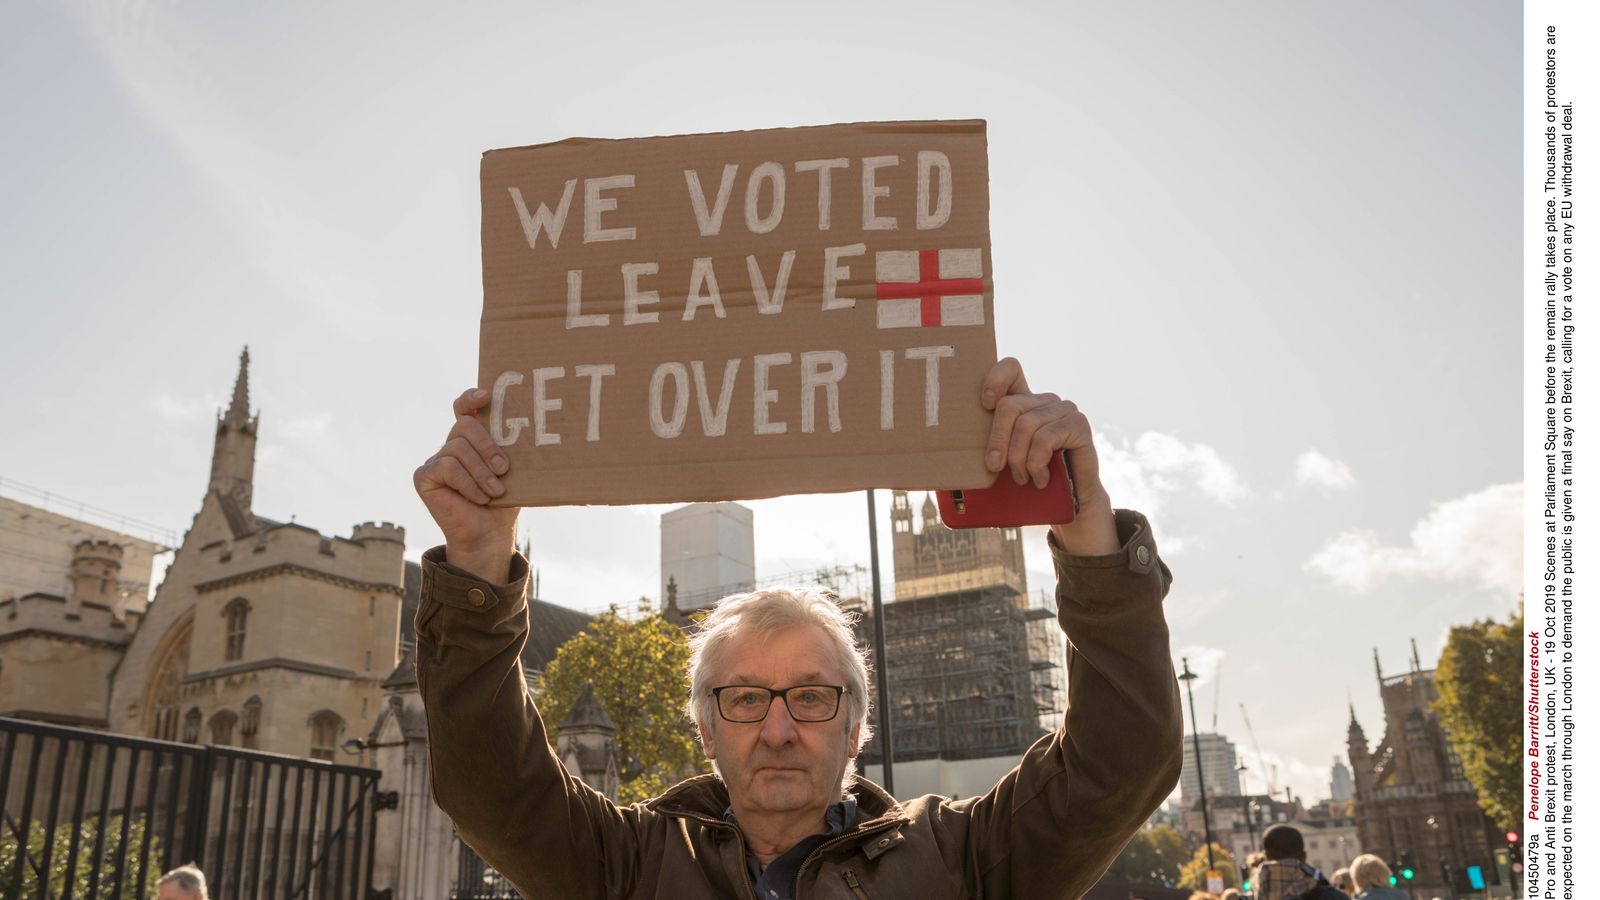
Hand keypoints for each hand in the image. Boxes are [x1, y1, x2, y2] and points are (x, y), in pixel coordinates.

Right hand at [413, 388, 520, 579]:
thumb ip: (512, 448)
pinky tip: (479, 497)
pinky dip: (467, 483)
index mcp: (473, 439)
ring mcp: (435, 460)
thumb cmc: (504, 501)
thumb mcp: (514, 471)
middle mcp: (451, 445)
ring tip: (496, 491)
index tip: (487, 396)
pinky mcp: (424, 476)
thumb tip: (536, 428)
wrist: (489, 535)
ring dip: (481, 471)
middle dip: (487, 445)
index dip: (471, 398)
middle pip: (463, 425)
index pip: (464, 408)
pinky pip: (446, 467)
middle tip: (504, 468)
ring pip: (457, 448)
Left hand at [980, 358, 1117, 554]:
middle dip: (996, 441)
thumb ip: (982, 451)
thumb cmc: (1030, 480)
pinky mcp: (1079, 424)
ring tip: (1022, 479)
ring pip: (1026, 425)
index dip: (995, 379)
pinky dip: (1036, 463)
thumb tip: (934, 461)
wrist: (1069, 502)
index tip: (984, 405)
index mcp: (1024, 402)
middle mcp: (1045, 400)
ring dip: (1018, 459)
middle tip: (994, 468)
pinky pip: (1046, 438)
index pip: (1011, 368)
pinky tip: (1040, 478)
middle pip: (1009, 405)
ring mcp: (1065, 409)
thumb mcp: (1002, 462)